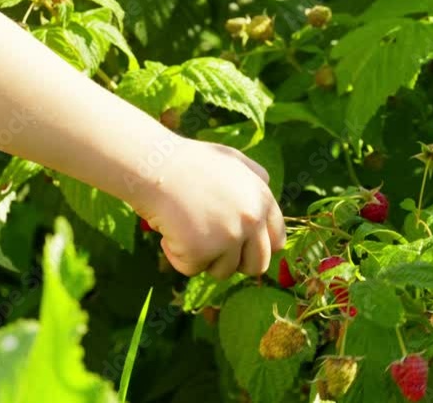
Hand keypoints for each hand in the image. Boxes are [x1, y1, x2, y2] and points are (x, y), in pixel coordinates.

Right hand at [133, 136, 285, 279]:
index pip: (277, 241)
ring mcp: (229, 237)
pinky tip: (169, 231)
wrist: (155, 166)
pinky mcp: (202, 251)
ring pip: (224, 271)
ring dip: (204, 259)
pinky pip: (192, 269)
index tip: (239, 249)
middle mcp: (252, 220)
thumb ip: (256, 181)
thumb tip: (264, 207)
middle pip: (257, 265)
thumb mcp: (234, 161)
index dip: (257, 248)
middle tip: (212, 250)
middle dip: (235, 263)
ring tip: (186, 231)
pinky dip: (177, 256)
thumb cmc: (189, 162)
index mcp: (263, 200)